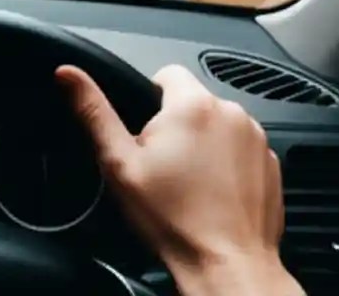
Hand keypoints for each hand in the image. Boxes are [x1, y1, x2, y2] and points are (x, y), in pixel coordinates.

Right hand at [56, 65, 301, 295]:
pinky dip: (228, 164)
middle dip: (176, 126)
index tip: (146, 136)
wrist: (225, 263)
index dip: (148, 101)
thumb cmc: (175, 220)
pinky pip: (241, 150)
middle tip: (162, 167)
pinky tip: (212, 193)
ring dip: (204, 144)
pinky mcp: (270, 162)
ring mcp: (255, 138)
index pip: (166, 74)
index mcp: (191, 105)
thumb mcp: (119, 164)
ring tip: (189, 183)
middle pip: (192, 102)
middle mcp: (230, 113)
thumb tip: (68, 75)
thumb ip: (93, 112)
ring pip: (218, 126)